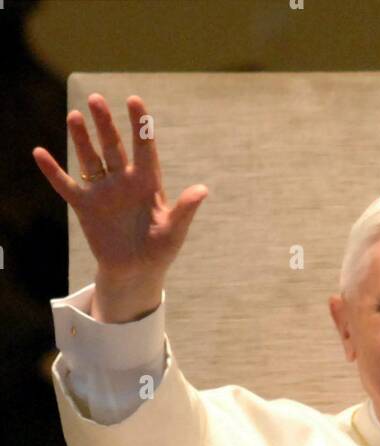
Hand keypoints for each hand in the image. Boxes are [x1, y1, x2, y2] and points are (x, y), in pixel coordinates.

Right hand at [32, 92, 207, 320]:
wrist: (136, 273)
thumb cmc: (159, 251)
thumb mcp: (174, 231)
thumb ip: (185, 209)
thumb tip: (203, 190)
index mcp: (148, 183)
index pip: (144, 148)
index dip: (140, 126)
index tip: (134, 100)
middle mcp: (123, 181)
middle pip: (113, 147)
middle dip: (105, 124)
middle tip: (96, 99)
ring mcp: (103, 191)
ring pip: (91, 159)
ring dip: (82, 139)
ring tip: (74, 116)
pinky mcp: (85, 206)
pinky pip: (65, 185)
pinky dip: (52, 171)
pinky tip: (39, 152)